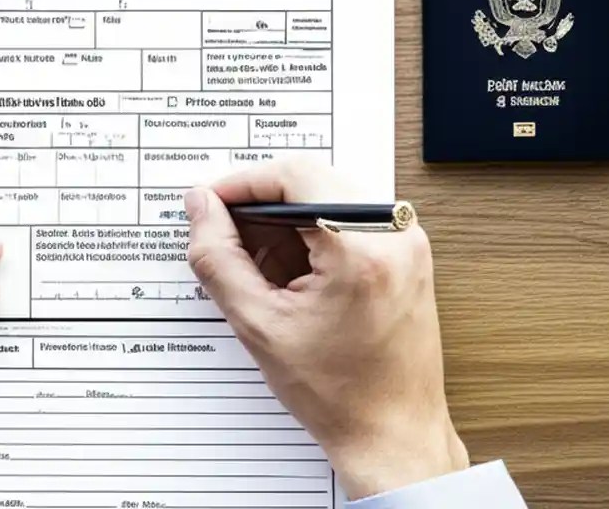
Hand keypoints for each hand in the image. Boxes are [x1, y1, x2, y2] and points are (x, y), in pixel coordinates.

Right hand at [184, 161, 467, 499]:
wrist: (392, 432)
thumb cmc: (338, 393)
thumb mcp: (258, 323)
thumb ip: (218, 256)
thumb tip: (200, 207)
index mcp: (362, 248)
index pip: (293, 175)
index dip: (241, 183)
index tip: (210, 203)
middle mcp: (395, 235)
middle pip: (310, 182)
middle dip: (261, 209)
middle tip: (231, 245)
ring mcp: (407, 243)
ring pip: (326, 198)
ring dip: (286, 225)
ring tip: (267, 276)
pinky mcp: (407, 254)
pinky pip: (348, 219)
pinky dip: (311, 238)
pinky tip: (294, 281)